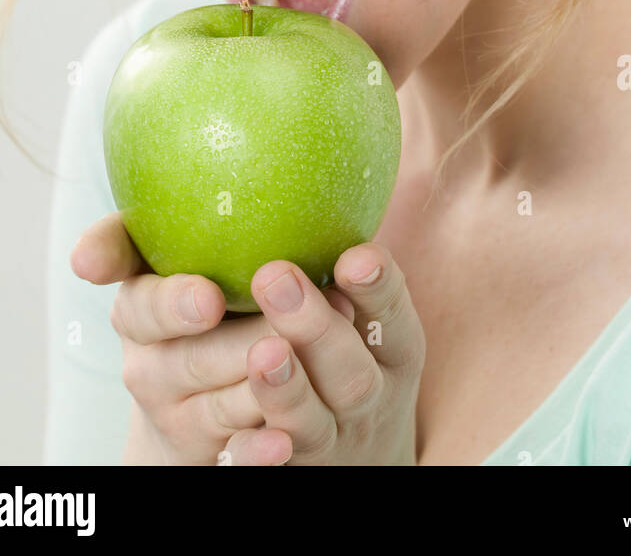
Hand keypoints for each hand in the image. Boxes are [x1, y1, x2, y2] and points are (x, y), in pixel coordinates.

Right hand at [71, 212, 348, 465]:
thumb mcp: (189, 250)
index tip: (210, 298)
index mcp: (141, 307)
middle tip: (289, 323)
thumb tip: (223, 161)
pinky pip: (234, 458)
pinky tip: (282, 444)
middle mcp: (152, 365)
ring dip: (271, 386)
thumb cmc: (209, 290)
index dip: (170, 303)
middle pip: (193, 361)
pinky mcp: (212, 454)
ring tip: (310, 357)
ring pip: (223, 407)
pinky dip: (256, 453)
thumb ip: (184, 211)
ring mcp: (182, 415)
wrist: (202, 395)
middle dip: (242, 344)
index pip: (142, 304)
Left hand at [221, 244, 425, 466]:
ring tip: (260, 351)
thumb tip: (300, 162)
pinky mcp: (292, 469)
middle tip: (275, 277)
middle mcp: (368, 396)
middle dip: (316, 327)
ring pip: (314, 424)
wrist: (350, 455)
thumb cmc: (341, 354)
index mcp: (391, 350)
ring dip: (287, 388)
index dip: (380, 288)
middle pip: (352, 373)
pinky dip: (257, 454)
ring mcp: (331, 439)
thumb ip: (334, 261)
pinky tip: (235, 435)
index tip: (355, 256)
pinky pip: (271, 469)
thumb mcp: (362, 317)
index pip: (395, 317)